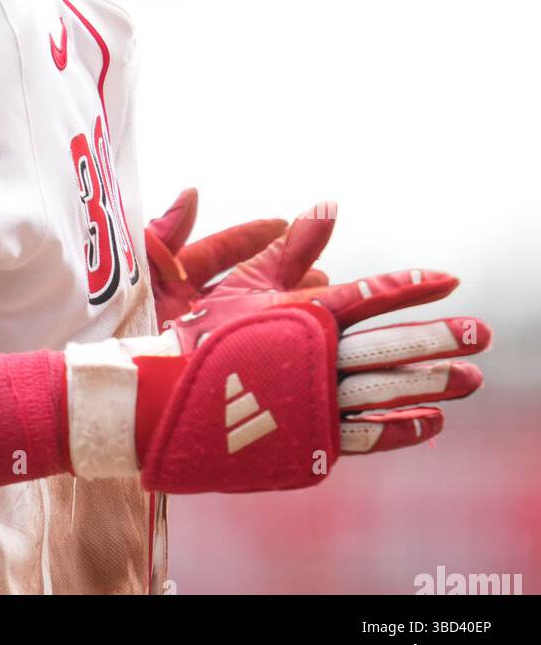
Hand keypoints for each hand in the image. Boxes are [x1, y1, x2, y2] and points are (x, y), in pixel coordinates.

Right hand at [136, 202, 491, 492]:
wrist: (163, 402)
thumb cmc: (195, 336)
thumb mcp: (241, 282)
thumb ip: (289, 247)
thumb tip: (329, 204)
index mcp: (297, 316)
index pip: (366, 296)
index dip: (409, 287)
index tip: (449, 279)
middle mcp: (313, 357)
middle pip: (387, 344)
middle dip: (437, 336)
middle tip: (481, 333)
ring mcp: (313, 401)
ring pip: (384, 390)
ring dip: (431, 382)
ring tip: (472, 378)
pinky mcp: (307, 439)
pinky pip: (364, 434)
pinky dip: (401, 430)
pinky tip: (432, 423)